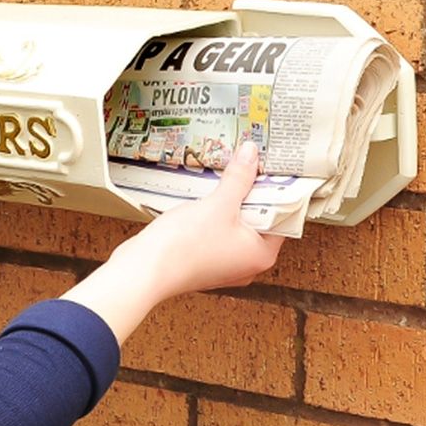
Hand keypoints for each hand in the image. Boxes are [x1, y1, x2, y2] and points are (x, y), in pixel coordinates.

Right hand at [62, 141, 284, 342]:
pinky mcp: (204, 263)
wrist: (144, 270)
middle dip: (248, 194)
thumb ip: (238, 178)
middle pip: (258, 220)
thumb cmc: (185, 246)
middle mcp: (247, 264)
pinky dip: (213, 218)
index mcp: (261, 254)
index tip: (267, 166)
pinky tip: (201, 202)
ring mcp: (224, 265)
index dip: (275, 189)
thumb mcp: (217, 204)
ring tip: (221, 182)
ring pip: (235, 227)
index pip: (281, 216)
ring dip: (228, 205)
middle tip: (242, 168)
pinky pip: (217, 234)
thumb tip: (251, 155)